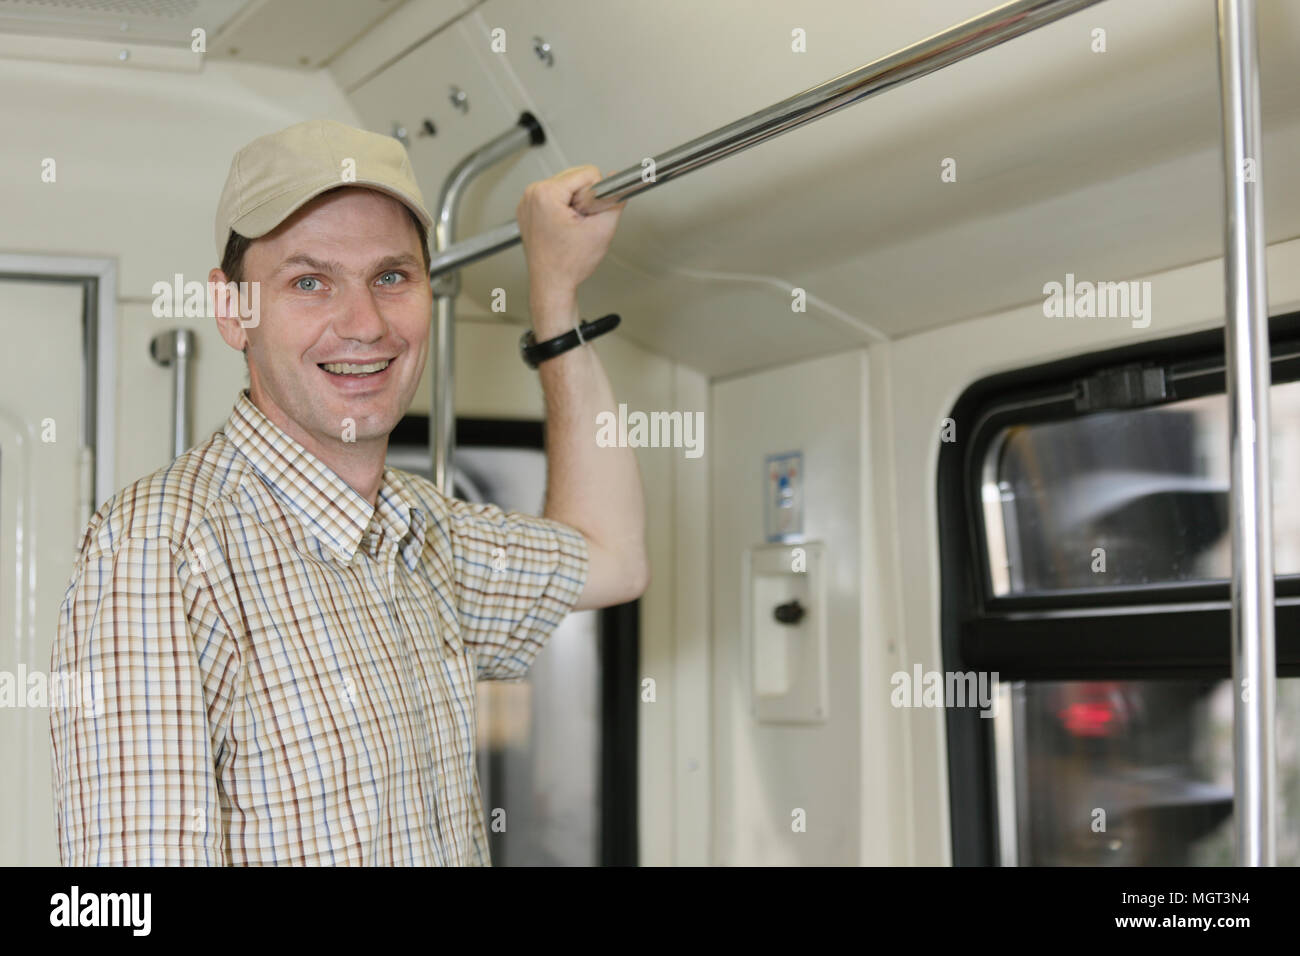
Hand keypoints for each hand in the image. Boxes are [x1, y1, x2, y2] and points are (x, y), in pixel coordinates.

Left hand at [517, 165, 625, 300]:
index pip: (587, 173)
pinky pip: (554, 198)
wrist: (552, 285)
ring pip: (566, 187)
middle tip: (579, 225)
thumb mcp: (602, 230)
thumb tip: (620, 182)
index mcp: (546, 193)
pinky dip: (563, 210)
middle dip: (584, 199)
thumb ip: (615, 200)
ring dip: (575, 204)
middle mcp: (532, 194)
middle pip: (574, 177)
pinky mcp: (528, 211)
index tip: (587, 215)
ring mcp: (527, 202)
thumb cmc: (568, 265)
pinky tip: (563, 229)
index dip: (596, 195)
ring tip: (571, 228)